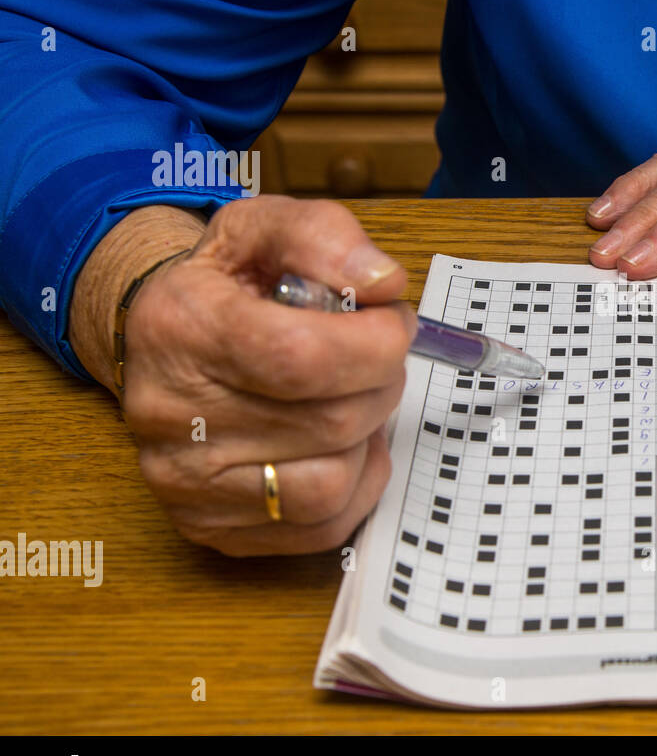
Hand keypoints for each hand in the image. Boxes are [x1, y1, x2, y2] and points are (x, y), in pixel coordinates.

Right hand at [115, 197, 415, 555]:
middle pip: (332, 422)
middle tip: (374, 356)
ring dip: (365, 437)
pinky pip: (321, 526)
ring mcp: (186, 479)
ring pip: (331, 483)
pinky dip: (353, 484)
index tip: (391, 323)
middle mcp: (170, 412)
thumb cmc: (225, 286)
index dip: (375, 344)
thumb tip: (382, 283)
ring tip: (348, 399)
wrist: (166, 340)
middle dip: (380, 383)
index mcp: (183, 326)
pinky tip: (337, 445)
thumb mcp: (263, 229)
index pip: (301, 356)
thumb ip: (325, 237)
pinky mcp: (208, 525)